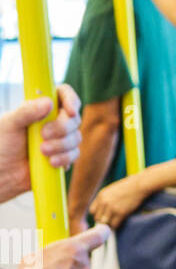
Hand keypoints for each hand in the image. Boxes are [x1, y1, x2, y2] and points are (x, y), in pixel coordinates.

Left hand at [0, 86, 81, 201]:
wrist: (3, 173)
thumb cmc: (2, 144)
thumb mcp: (10, 124)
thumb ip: (26, 111)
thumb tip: (48, 103)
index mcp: (41, 107)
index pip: (63, 95)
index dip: (71, 100)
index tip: (69, 112)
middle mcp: (53, 121)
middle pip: (73, 118)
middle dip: (62, 128)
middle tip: (43, 135)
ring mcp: (60, 139)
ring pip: (76, 137)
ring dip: (62, 145)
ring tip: (43, 151)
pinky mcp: (63, 156)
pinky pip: (74, 154)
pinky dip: (65, 158)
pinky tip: (51, 162)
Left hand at [91, 174, 147, 228]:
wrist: (138, 185)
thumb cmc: (128, 187)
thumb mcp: (112, 190)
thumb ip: (106, 199)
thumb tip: (104, 211)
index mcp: (101, 195)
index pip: (92, 211)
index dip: (98, 215)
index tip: (104, 216)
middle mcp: (104, 202)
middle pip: (97, 218)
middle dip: (103, 221)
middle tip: (111, 220)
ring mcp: (112, 208)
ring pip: (105, 223)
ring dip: (110, 224)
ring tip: (116, 221)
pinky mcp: (120, 213)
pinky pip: (114, 225)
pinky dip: (117, 226)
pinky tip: (121, 221)